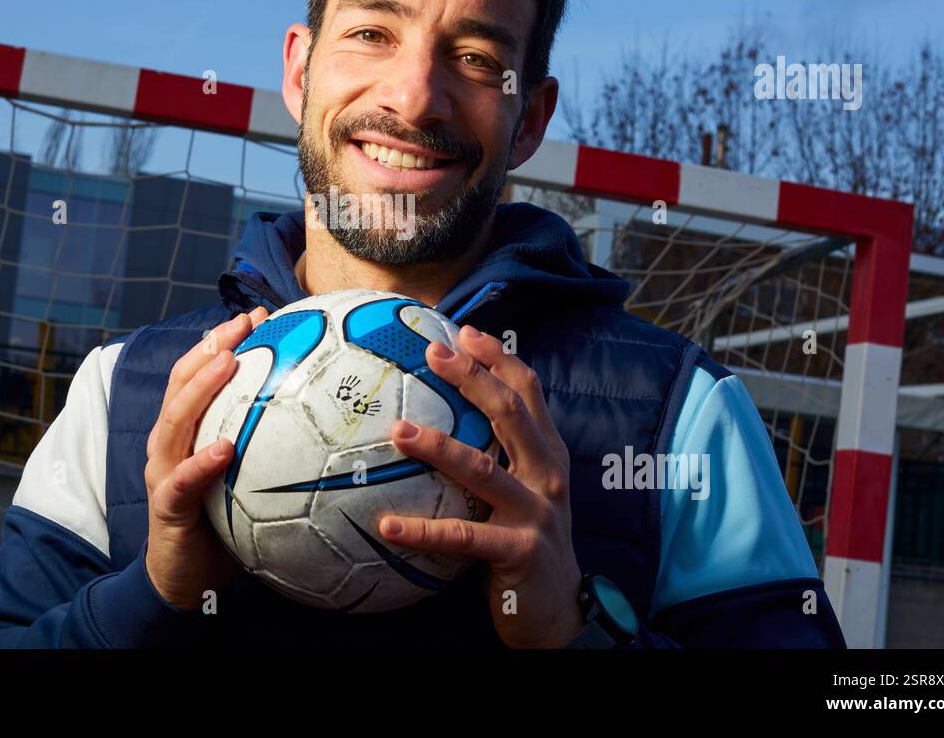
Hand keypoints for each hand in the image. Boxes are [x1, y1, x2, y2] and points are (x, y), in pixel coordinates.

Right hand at [143, 306, 269, 609]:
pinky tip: (225, 447)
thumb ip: (269, 445)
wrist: (187, 580)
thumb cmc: (223, 524)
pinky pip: (183, 480)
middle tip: (243, 323)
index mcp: (187, 433)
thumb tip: (323, 417)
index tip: (256, 315)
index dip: (221, 341)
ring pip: (174, 421)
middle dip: (210, 348)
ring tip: (229, 364)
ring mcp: (164, 473)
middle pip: (182, 384)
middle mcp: (170, 445)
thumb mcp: (248, 477)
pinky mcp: (167, 507)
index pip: (198, 375)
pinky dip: (201, 461)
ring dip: (201, 389)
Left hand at [379, 324, 583, 647]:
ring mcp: (537, 512)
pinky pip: (464, 536)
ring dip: (437, 445)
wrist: (557, 612)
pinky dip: (422, 530)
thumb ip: (496, 454)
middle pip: (511, 413)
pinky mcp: (521, 551)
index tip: (461, 332)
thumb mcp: (522, 491)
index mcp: (548, 455)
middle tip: (431, 354)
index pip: (528, 392)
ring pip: (483, 469)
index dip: (498, 358)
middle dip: (472, 378)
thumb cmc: (524, 542)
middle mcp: (548, 475)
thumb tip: (438, 415)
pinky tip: (385, 525)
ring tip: (397, 430)